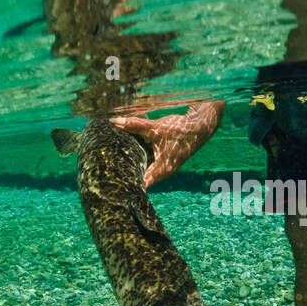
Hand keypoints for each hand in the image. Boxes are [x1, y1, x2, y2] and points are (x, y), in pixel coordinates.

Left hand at [109, 100, 224, 187]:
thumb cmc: (181, 130)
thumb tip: (114, 122)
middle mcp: (162, 171)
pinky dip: (138, 158)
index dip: (127, 183)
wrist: (199, 126)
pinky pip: (147, 162)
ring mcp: (163, 166)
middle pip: (140, 178)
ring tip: (112, 164)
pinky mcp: (163, 159)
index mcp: (161, 169)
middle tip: (106, 173)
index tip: (111, 181)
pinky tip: (127, 152)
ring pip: (143, 169)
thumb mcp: (155, 128)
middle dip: (126, 174)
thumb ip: (134, 125)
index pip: (141, 184)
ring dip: (132, 166)